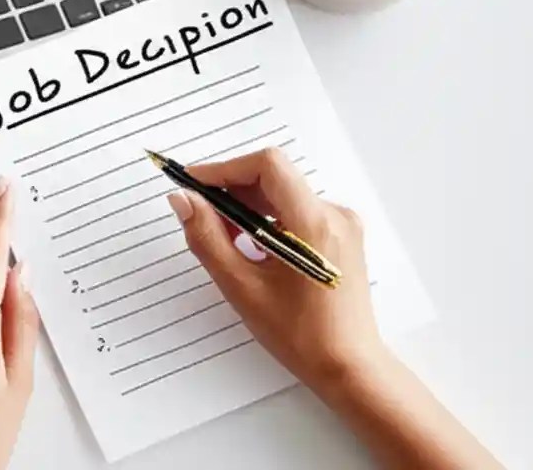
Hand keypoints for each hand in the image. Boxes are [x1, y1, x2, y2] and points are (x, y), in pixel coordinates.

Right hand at [165, 148, 385, 389]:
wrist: (348, 367)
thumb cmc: (301, 336)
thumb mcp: (243, 287)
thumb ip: (207, 238)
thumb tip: (184, 202)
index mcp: (315, 223)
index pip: (267, 166)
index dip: (224, 169)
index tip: (193, 183)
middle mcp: (335, 215)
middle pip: (274, 178)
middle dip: (232, 189)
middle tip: (199, 211)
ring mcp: (341, 225)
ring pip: (284, 194)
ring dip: (248, 207)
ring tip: (223, 237)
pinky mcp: (340, 236)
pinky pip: (297, 211)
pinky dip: (268, 220)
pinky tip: (250, 247)